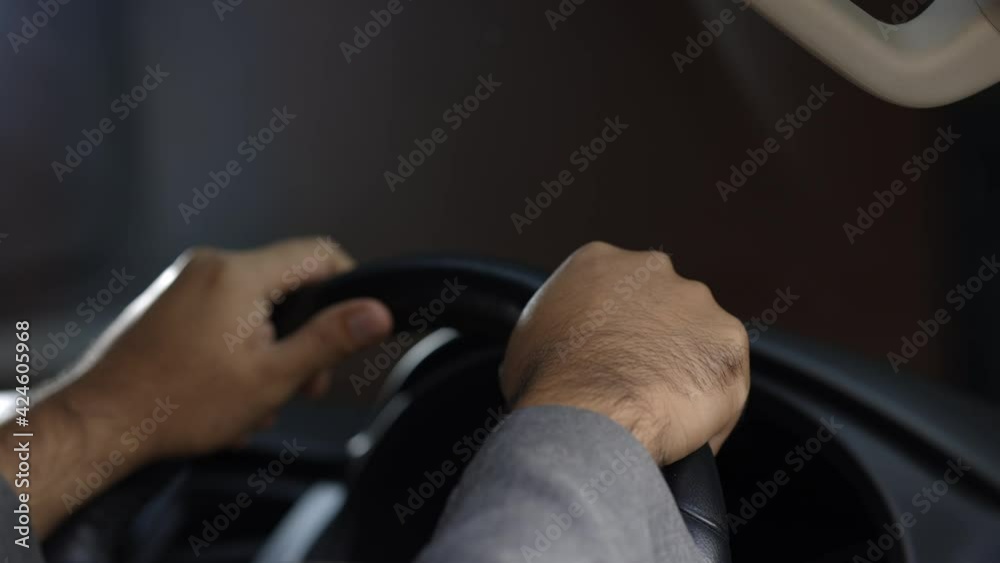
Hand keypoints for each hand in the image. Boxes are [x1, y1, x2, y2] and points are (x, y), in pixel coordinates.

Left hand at [1, 237, 393, 536]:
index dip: (349, 285)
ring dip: (272, 347)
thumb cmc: (179, 403)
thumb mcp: (273, 376)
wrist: (103, 422)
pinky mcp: (171, 304)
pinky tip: (233, 390)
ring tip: (261, 397)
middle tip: (305, 383)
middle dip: (305, 333)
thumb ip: (330, 340)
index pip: (319, 253)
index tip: (354, 323)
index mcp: (239, 273)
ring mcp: (186, 283)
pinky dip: (242, 346)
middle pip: (288, 284)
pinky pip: (226, 313)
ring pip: (258, 304)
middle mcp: (210, 266)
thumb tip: (377, 313)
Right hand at [500, 242, 749, 464]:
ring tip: (658, 412)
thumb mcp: (528, 339)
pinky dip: (710, 407)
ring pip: (697, 339)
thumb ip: (556, 327)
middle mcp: (652, 270)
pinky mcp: (729, 341)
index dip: (614, 328)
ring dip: (684, 370)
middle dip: (654, 341)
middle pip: (661, 306)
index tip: (609, 357)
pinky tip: (683, 432)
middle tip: (635, 382)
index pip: (615, 290)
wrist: (587, 414)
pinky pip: (724, 380)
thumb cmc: (550, 382)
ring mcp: (696, 302)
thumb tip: (558, 349)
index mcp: (600, 261)